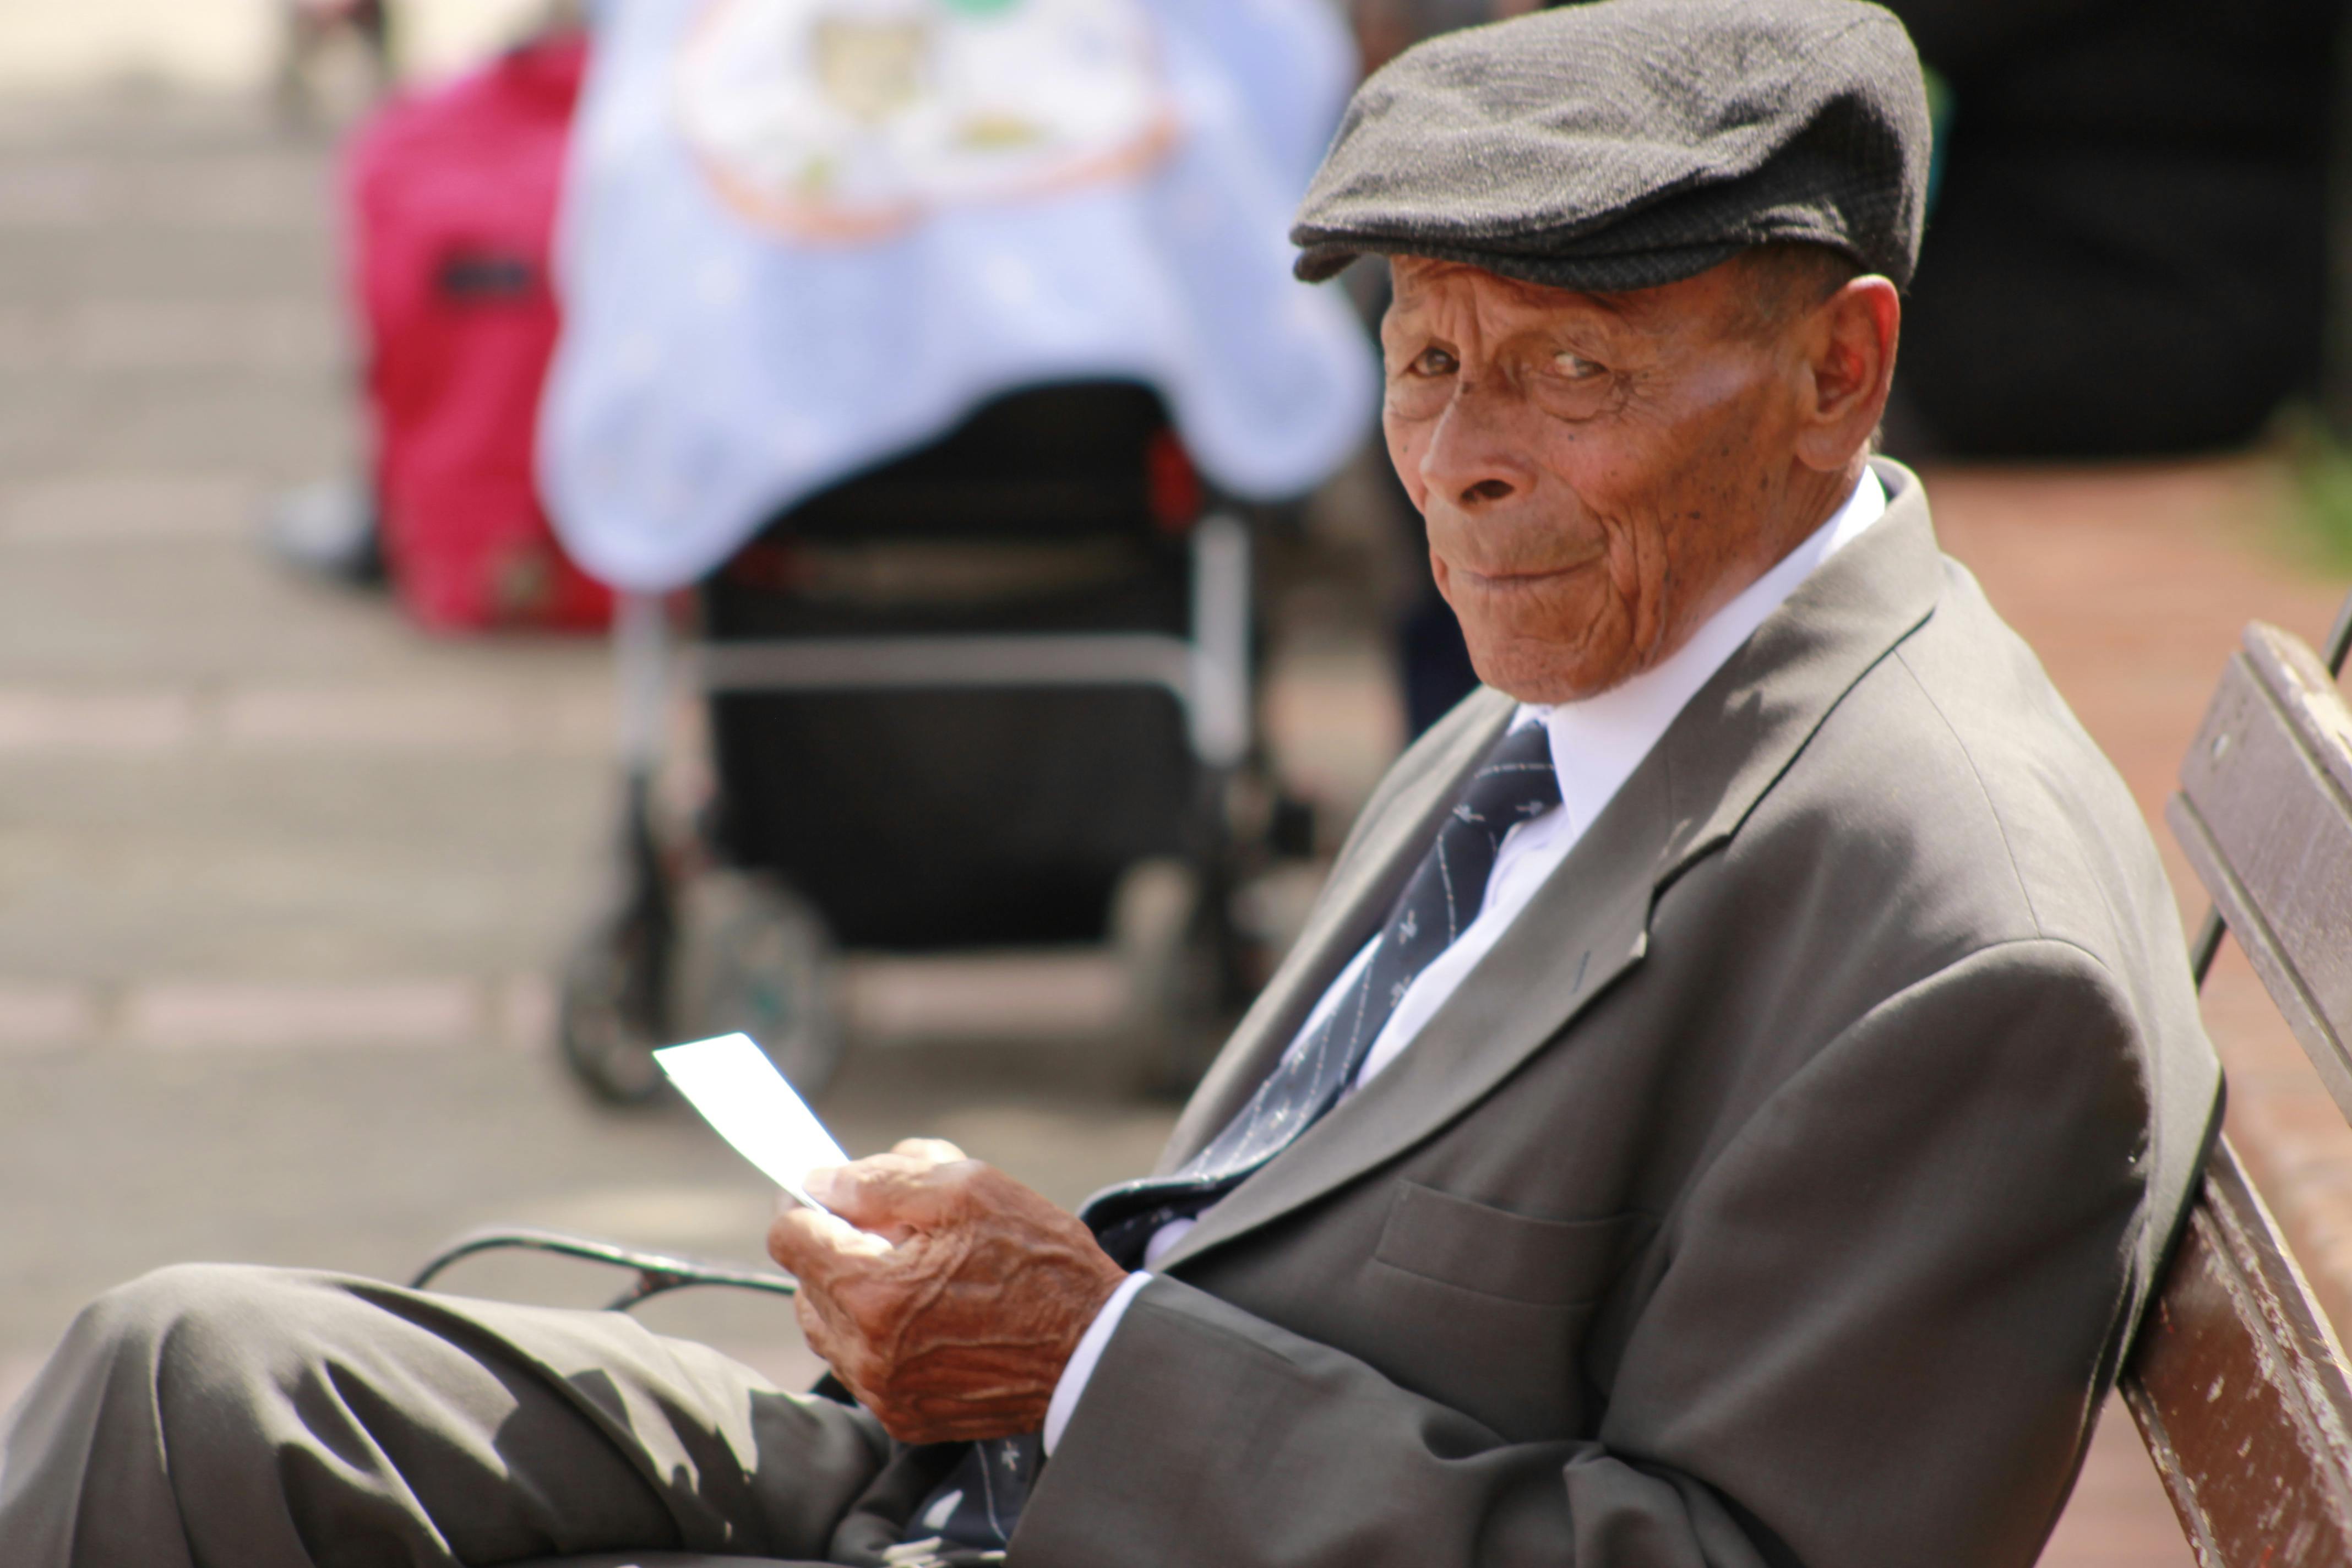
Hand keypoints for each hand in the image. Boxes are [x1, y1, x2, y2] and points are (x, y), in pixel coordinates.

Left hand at [766, 1138, 1128, 1443]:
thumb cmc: (1039, 1260)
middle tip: (900, 1234)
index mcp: (872, 1291)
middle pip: (803, 1284)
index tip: (837, 1195)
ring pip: (828, 1328)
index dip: (810, 1203)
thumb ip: (881, 1180)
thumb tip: (820, 1182)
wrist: (1095, 1348)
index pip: (788, 1237)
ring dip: (854, 1296)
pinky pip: (861, 1367)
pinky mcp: (906, 1418)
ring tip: (919, 1276)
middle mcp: (865, 1353)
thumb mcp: (968, 1188)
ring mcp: (883, 1393)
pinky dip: (879, 1337)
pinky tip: (931, 1316)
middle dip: (840, 1250)